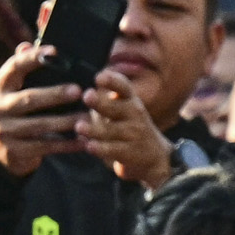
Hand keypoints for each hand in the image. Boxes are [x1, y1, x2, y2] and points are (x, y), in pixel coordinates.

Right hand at [0, 41, 85, 175]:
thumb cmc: (16, 112)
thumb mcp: (14, 91)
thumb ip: (24, 70)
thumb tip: (27, 44)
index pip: (14, 67)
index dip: (32, 58)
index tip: (54, 51)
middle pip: (29, 99)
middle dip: (55, 95)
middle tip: (78, 91)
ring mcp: (3, 131)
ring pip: (39, 125)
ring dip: (66, 122)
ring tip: (87, 118)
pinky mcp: (13, 151)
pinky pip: (44, 146)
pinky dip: (65, 145)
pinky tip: (83, 141)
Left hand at [80, 68, 176, 188]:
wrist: (155, 157)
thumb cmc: (131, 128)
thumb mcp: (125, 110)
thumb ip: (106, 102)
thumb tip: (88, 95)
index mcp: (131, 101)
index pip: (124, 87)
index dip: (112, 81)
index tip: (99, 77)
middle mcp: (134, 115)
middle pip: (116, 108)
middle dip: (101, 102)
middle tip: (87, 96)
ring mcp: (133, 134)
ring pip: (110, 131)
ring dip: (94, 130)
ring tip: (79, 127)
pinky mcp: (129, 153)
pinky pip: (112, 150)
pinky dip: (100, 149)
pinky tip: (89, 146)